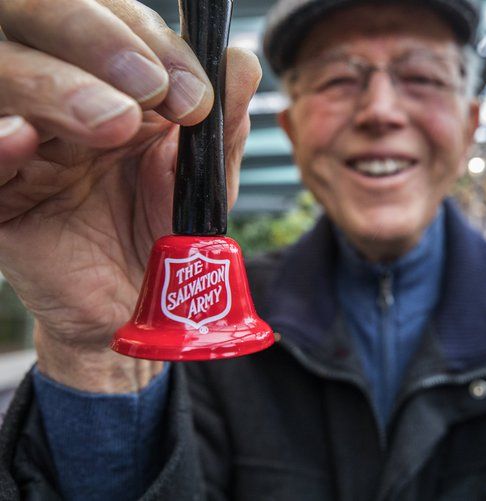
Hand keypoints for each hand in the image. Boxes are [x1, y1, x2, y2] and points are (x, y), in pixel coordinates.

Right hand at [0, 0, 260, 390]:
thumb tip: (241, 62)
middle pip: (38, 18)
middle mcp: (57, 93)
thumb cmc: (170, 233)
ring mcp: (22, 141)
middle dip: (95, 37)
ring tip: (114, 122)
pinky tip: (23, 137)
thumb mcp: (205, 179)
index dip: (150, 40)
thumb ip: (222, 124)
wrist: (144, 307)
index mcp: (113, 81)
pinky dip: (0, 139)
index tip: (193, 92)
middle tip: (150, 88)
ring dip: (55, 83)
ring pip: (2, 72)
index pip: (112, 19)